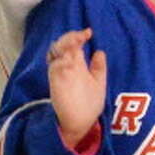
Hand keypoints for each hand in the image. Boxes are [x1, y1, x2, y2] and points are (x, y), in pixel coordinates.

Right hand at [46, 28, 106, 147]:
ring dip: (64, 45)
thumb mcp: (98, 83)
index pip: (72, 45)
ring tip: (76, 41)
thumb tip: (99, 51)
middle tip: (81, 35)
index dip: (77, 36)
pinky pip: (55, 68)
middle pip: (61, 46)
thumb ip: (98, 68)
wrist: (80, 123)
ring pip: (56, 54)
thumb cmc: (88, 103)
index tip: (89, 32)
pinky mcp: (57, 84)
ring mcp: (60, 75)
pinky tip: (69, 59)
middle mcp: (66, 68)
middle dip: (69, 37)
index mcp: (76, 66)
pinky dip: (61, 61)